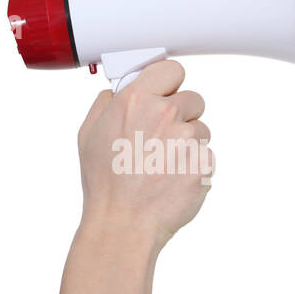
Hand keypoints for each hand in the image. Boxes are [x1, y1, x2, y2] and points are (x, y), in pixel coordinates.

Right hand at [75, 60, 214, 250]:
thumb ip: (105, 105)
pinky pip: (206, 156)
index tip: (165, 93)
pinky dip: (194, 167)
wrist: (124, 224)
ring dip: (189, 143)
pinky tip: (173, 180)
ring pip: (201, 129)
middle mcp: (164, 114)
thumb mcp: (88, 136)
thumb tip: (116, 91)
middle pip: (193, 99)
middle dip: (182, 115)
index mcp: (135, 101)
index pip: (171, 69)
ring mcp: (187, 139)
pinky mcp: (204, 162)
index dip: (169, 83)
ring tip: (164, 165)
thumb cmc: (104, 184)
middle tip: (163, 139)